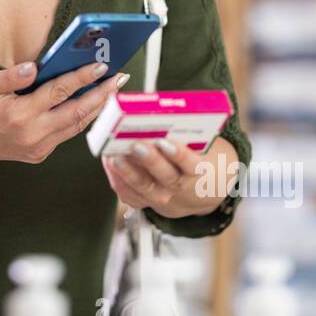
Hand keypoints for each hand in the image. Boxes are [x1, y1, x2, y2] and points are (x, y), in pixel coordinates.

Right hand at [0, 61, 129, 164]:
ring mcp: (38, 148)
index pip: (60, 92)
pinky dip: (80, 119)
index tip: (101, 66)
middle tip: (120, 79)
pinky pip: (65, 134)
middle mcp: (33, 134)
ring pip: (76, 127)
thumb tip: (35, 67)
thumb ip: (11, 76)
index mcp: (19, 115)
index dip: (82, 77)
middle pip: (77, 113)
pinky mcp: (39, 154)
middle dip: (102, 95)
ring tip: (112, 91)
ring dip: (97, 108)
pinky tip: (90, 105)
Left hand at [102, 137, 238, 219]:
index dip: (178, 154)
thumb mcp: (205, 147)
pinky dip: (118, 180)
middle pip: (166, 177)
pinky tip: (110, 165)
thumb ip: (186, 134)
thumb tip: (159, 113)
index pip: (191, 164)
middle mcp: (181, 189)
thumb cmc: (202, 161)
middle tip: (136, 145)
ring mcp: (164, 198)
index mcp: (200, 172)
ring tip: (115, 156)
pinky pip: (130, 195)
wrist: (204, 193)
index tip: (164, 142)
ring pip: (144, 188)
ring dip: (128, 172)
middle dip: (149, 161)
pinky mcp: (149, 203)